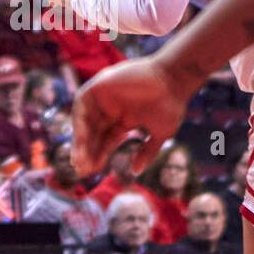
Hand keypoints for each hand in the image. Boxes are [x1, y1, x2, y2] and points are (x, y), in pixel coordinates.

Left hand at [72, 59, 188, 177]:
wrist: (174, 80)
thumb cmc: (171, 105)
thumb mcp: (160, 133)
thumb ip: (147, 151)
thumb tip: (135, 172)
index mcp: (124, 119)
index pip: (106, 140)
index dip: (98, 155)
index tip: (91, 172)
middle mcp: (111, 109)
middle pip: (93, 133)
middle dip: (86, 151)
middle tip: (81, 170)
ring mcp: (104, 97)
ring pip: (85, 121)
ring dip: (80, 140)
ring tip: (79, 160)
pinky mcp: (98, 85)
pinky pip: (81, 104)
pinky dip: (79, 121)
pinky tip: (81, 139)